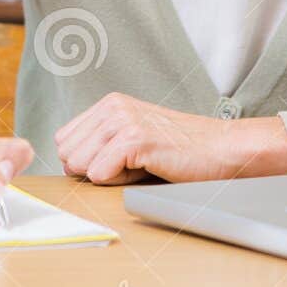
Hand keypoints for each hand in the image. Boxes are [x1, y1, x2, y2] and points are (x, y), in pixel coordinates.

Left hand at [54, 93, 286, 184]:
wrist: (222, 149)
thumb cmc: (182, 151)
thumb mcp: (132, 140)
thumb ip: (100, 146)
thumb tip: (68, 165)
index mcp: (109, 104)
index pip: (64, 140)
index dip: (86, 161)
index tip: (119, 162)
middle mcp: (112, 106)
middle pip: (66, 154)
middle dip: (93, 170)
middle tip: (132, 166)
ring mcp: (122, 120)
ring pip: (79, 165)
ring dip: (108, 177)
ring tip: (142, 166)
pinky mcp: (134, 139)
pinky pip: (98, 174)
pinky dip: (118, 182)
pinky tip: (147, 168)